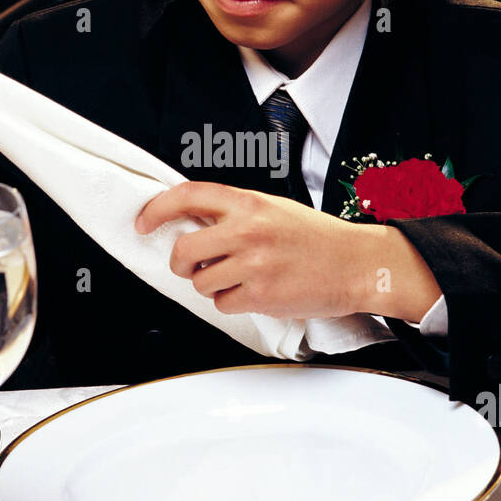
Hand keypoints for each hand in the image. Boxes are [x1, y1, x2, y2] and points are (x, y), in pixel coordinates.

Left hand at [134, 181, 439, 322]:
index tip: (143, 222)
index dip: (156, 210)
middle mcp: (248, 230)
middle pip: (183, 249)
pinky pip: (222, 304)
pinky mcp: (262, 295)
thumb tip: (190, 220)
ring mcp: (254, 264)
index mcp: (249, 202)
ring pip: (200, 281)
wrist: (357, 264)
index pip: (186, 197)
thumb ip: (234, 212)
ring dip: (211, 284)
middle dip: (181, 262)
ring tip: (237, 278)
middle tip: (192, 265)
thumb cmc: (317, 237)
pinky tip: (253, 292)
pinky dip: (231, 302)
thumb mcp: (273, 209)